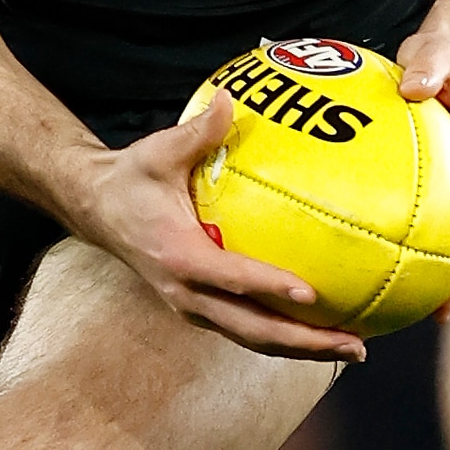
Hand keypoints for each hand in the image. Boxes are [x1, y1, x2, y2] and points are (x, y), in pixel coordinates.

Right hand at [61, 100, 368, 361]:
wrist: (95, 210)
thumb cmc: (130, 180)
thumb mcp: (157, 152)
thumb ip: (196, 132)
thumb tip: (231, 101)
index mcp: (179, 257)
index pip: (231, 278)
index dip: (270, 287)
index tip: (311, 295)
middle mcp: (186, 293)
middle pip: (250, 329)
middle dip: (303, 342)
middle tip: (354, 345)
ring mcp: (192, 307)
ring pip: (251, 338)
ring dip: (300, 348)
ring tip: (351, 347)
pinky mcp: (199, 308)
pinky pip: (245, 328)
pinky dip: (283, 335)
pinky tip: (320, 330)